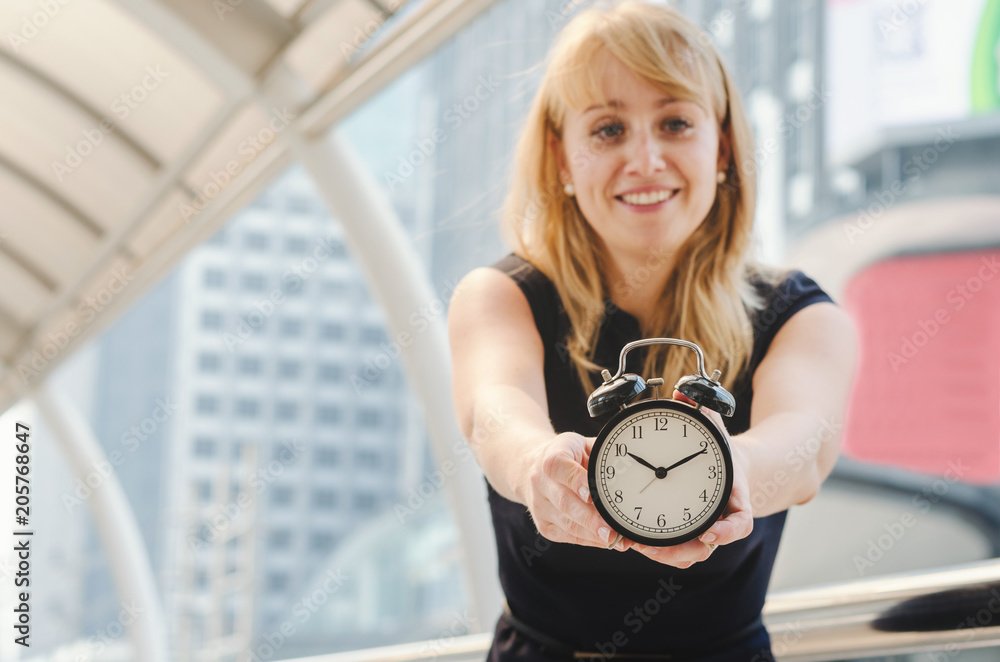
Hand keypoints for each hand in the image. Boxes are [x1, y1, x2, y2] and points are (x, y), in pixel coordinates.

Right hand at [522, 431, 630, 551]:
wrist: (534, 468)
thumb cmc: (568, 455)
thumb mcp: (583, 444)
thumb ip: (603, 454)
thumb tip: (634, 464)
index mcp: (551, 457)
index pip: (559, 467)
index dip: (576, 480)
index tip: (591, 494)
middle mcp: (540, 482)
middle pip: (565, 502)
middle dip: (590, 518)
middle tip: (611, 530)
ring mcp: (540, 507)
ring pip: (567, 524)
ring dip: (593, 534)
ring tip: (616, 539)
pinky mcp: (545, 526)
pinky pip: (569, 537)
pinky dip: (591, 540)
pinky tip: (606, 541)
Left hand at [627, 390, 753, 567]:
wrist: (728, 464)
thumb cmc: (719, 448)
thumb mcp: (711, 428)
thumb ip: (699, 412)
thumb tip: (682, 391)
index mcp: (734, 496)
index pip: (741, 522)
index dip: (728, 531)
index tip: (710, 532)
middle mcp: (722, 518)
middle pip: (707, 547)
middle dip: (680, 550)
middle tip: (651, 546)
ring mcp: (706, 527)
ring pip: (691, 554)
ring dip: (665, 554)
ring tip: (638, 545)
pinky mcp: (688, 531)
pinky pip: (678, 550)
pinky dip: (661, 550)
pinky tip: (637, 542)